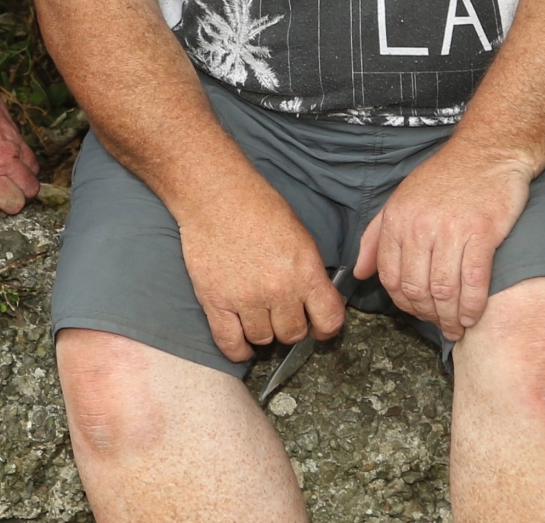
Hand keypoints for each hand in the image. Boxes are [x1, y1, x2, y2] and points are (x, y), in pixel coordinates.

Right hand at [177, 176, 344, 361]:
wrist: (216, 195)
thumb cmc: (258, 206)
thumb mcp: (299, 234)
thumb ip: (308, 271)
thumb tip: (313, 299)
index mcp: (305, 269)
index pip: (328, 319)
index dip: (325, 328)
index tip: (319, 328)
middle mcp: (279, 290)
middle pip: (292, 333)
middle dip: (290, 327)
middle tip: (282, 316)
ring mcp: (246, 299)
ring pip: (262, 339)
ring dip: (263, 332)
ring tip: (259, 318)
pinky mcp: (216, 302)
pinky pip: (230, 343)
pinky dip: (238, 349)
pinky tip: (242, 343)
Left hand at [353, 143, 530, 341]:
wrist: (487, 152)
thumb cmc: (444, 177)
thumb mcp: (401, 199)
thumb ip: (375, 237)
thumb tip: (359, 274)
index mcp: (396, 219)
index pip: (390, 277)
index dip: (403, 304)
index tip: (417, 312)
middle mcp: (419, 226)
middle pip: (416, 289)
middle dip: (427, 315)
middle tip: (439, 324)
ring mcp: (451, 230)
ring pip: (444, 291)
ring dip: (449, 317)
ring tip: (456, 326)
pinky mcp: (481, 233)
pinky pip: (473, 282)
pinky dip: (471, 306)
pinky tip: (472, 316)